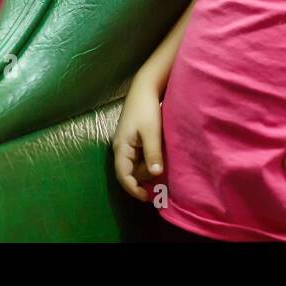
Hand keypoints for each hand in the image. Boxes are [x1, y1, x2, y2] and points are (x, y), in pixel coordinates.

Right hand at [112, 78, 165, 201]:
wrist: (145, 87)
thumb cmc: (146, 109)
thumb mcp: (151, 132)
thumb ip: (152, 154)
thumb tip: (156, 175)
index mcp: (121, 148)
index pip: (123, 176)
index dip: (134, 189)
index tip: (148, 197)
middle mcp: (121, 148)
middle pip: (130, 172)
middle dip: (144, 179)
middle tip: (162, 182)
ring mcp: (127, 143)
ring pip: (136, 164)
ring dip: (148, 169)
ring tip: (164, 168)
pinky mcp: (134, 138)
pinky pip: (139, 156)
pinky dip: (149, 160)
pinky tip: (160, 158)